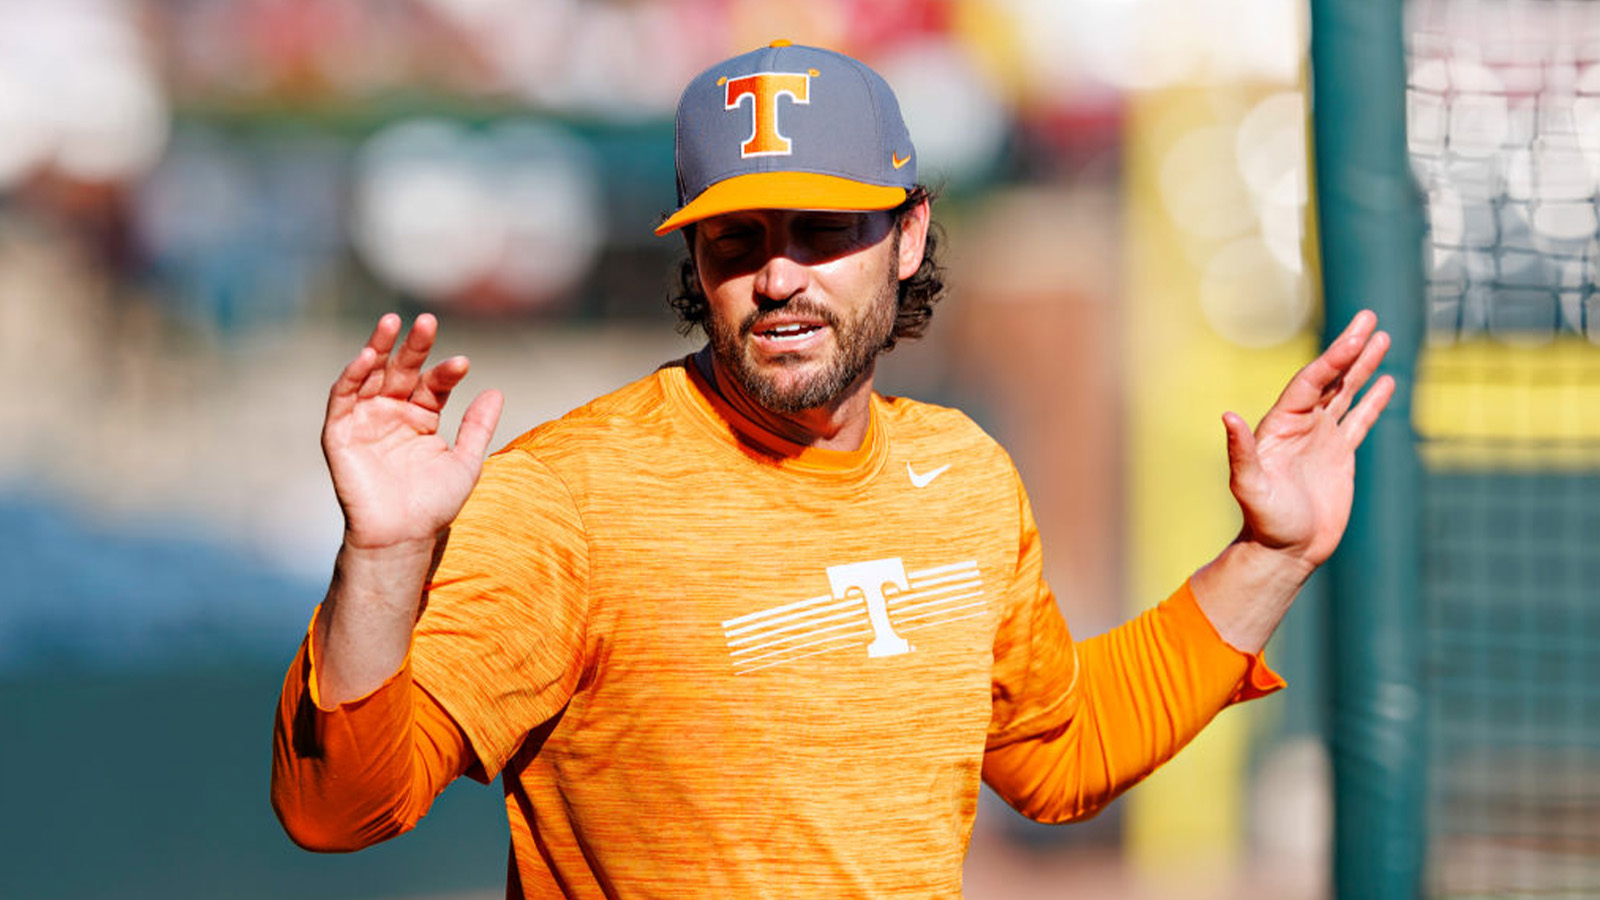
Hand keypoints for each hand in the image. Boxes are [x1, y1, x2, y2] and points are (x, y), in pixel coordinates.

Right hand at [322, 313, 503, 550]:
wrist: (402, 536)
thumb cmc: (433, 505)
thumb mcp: (465, 462)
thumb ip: (479, 426)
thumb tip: (496, 390)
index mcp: (422, 418)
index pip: (434, 384)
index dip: (446, 372)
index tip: (463, 364)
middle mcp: (392, 413)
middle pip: (402, 370)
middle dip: (413, 346)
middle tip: (427, 320)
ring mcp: (365, 420)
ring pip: (370, 374)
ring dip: (379, 347)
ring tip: (393, 322)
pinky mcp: (339, 432)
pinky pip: (343, 397)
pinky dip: (352, 375)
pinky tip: (368, 356)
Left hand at [1222, 310, 1393, 569]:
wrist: (1285, 550)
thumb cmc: (1264, 520)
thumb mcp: (1249, 486)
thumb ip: (1241, 452)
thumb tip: (1227, 416)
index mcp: (1280, 425)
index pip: (1310, 382)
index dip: (1333, 359)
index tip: (1356, 337)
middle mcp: (1300, 425)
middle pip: (1329, 378)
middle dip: (1350, 349)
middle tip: (1369, 317)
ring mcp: (1321, 438)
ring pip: (1346, 393)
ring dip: (1363, 367)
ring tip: (1383, 336)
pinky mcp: (1340, 456)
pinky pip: (1359, 420)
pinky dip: (1373, 400)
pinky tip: (1387, 381)